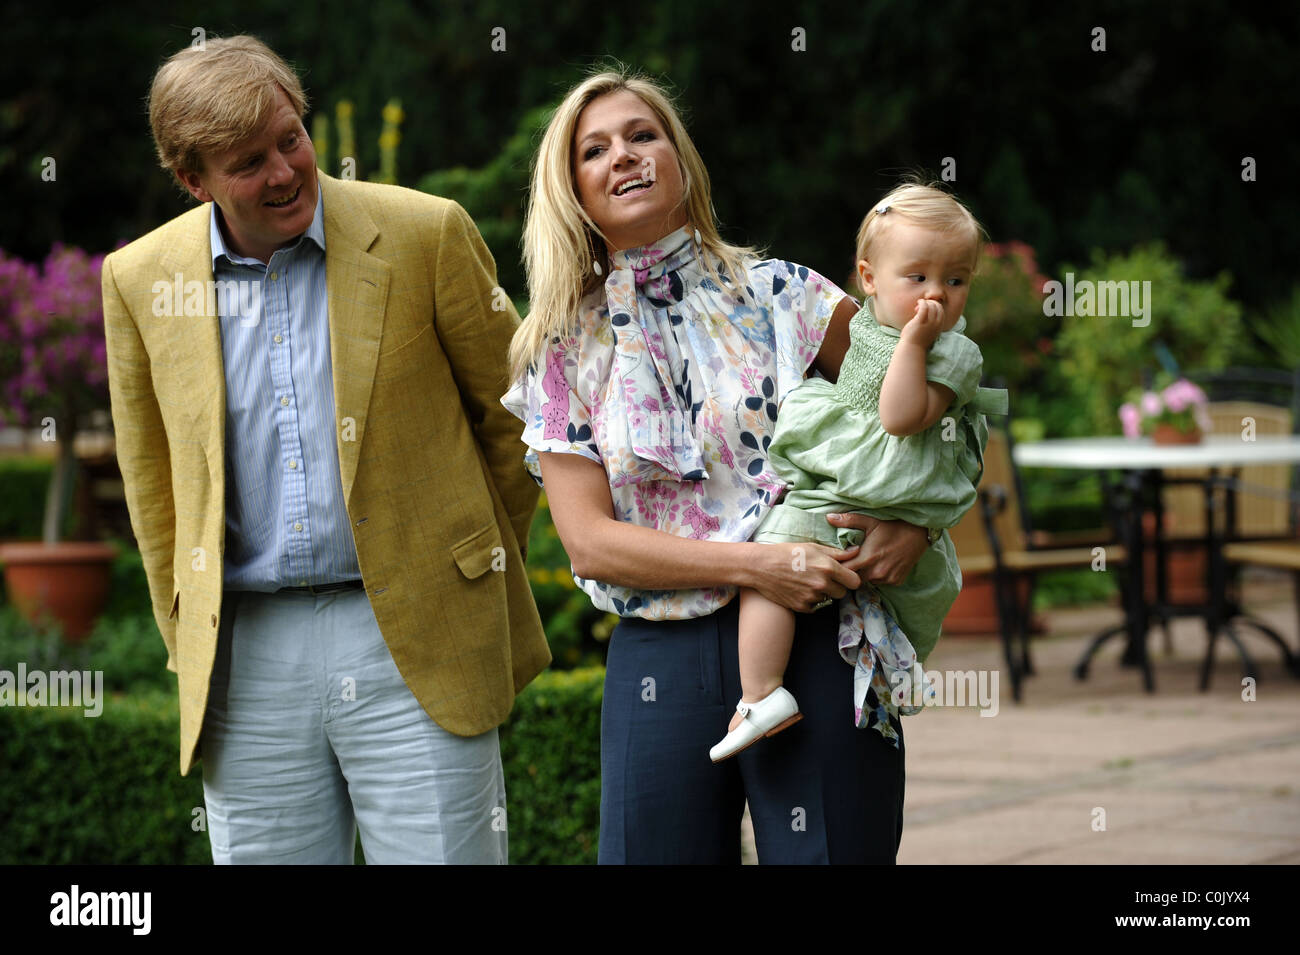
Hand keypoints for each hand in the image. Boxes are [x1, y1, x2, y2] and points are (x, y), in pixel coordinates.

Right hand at [744, 541, 862, 613]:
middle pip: (842, 593)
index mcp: (828, 567)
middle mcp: (822, 584)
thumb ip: (837, 553)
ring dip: (822, 593)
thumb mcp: (812, 547)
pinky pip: (815, 606)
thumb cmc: (787, 552)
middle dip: (836, 586)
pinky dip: (810, 600)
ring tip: (807, 581)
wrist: (761, 566)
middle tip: (823, 577)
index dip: (850, 578)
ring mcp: (812, 597)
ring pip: (828, 599)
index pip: (855, 581)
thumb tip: (856, 551)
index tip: (843, 575)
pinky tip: (799, 589)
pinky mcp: (802, 607)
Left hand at [825, 513, 927, 585]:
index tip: (837, 561)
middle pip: (855, 578)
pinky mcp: (897, 581)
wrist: (920, 532)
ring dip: (866, 573)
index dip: (839, 566)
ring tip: (870, 560)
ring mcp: (888, 578)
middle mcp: (876, 572)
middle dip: (852, 571)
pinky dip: (879, 575)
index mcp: (867, 558)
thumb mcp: (871, 521)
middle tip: (854, 559)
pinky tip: (882, 563)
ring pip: (869, 580)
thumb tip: (828, 517)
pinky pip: (882, 582)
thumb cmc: (893, 525)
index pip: (844, 571)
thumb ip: (849, 520)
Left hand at [899, 299, 943, 348]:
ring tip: (918, 306)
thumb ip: (931, 323)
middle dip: (930, 303)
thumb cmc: (918, 340)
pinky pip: (924, 307)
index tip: (926, 310)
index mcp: (939, 326)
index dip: (934, 306)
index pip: (941, 310)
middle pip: (938, 306)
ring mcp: (929, 323)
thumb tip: (927, 312)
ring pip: (932, 305)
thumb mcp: (929, 331)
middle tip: (921, 307)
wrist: (912, 349)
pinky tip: (918, 302)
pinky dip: (922, 302)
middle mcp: (936, 324)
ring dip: (925, 302)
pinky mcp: (920, 321)